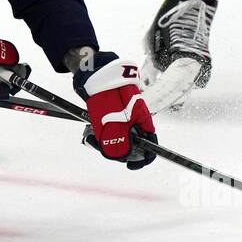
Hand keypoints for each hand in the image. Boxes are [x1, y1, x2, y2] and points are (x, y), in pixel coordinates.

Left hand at [73, 52, 156, 169]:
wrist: (98, 77)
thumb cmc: (112, 95)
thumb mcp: (116, 120)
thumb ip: (119, 140)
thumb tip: (121, 157)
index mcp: (143, 123)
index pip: (151, 146)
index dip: (143, 158)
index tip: (131, 165)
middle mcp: (136, 123)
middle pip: (133, 147)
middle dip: (118, 152)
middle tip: (102, 148)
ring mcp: (124, 121)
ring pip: (119, 141)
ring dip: (107, 145)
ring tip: (92, 140)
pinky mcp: (113, 119)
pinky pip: (109, 135)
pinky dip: (101, 138)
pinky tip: (91, 137)